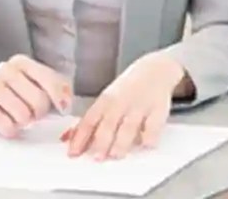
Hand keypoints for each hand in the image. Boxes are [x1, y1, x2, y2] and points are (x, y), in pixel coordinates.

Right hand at [0, 55, 71, 137]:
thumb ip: (55, 87)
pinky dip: (9, 129)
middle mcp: (6, 70)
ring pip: (22, 115)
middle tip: (32, 114)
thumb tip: (66, 102)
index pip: (49, 80)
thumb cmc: (12, 91)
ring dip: (22, 122)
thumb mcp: (33, 82)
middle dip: (38, 113)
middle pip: (38, 101)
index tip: (62, 109)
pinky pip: (6, 125)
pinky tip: (6, 122)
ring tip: (16, 117)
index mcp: (22, 63)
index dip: (59, 98)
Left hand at [61, 52, 185, 160]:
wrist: (154, 70)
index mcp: (105, 100)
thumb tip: (69, 139)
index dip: (80, 137)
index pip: (89, 120)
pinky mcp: (158, 110)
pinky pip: (153, 126)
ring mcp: (139, 106)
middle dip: (101, 142)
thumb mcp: (107, 99)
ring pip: (129, 126)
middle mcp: (121, 103)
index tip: (73, 153)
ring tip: (116, 155)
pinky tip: (145, 145)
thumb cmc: (126, 90)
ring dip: (121, 142)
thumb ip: (93, 119)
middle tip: (96, 158)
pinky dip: (149, 137)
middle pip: (108, 124)